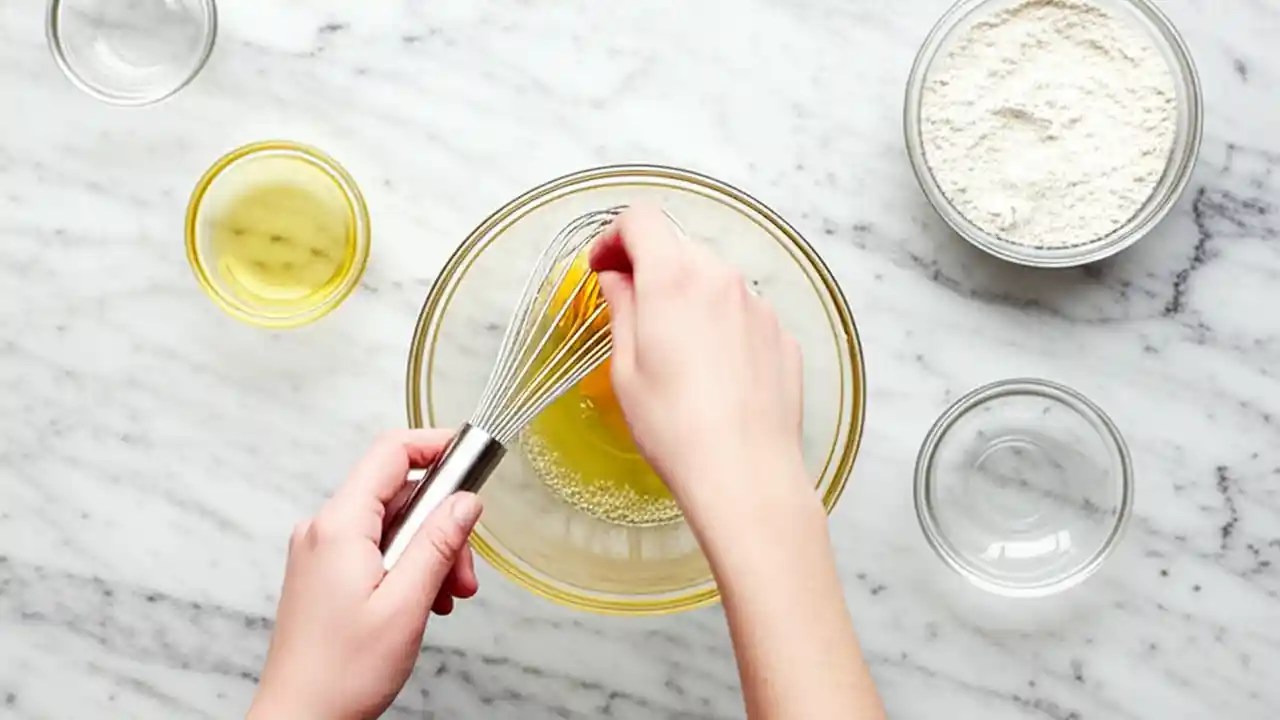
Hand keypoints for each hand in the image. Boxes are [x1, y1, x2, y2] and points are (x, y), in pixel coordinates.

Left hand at [249, 430, 482, 719]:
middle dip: (443, 525)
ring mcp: (322, 551)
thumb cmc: (341, 673)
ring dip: (430, 553)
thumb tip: (467, 501)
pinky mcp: (325, 573)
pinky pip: (377, 549)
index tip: (472, 454)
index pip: (391, 452)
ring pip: (393, 525)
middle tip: (465, 570)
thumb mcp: (407, 604)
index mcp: (339, 526)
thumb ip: (439, 544)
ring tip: (446, 598)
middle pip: (399, 494)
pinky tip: (423, 602)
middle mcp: (324, 530)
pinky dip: (408, 568)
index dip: (436, 444)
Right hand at [589, 205, 809, 523]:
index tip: (602, 266)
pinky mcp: (782, 335)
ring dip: (688, 294)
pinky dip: (721, 323)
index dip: (614, 236)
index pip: (642, 219)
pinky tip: (711, 369)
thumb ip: (622, 309)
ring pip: (715, 279)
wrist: (745, 472)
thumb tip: (618, 280)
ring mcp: (759, 306)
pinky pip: (743, 312)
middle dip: (650, 265)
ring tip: (672, 345)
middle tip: (629, 303)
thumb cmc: (676, 427)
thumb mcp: (626, 368)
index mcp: (673, 279)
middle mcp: (721, 279)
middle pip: (680, 246)